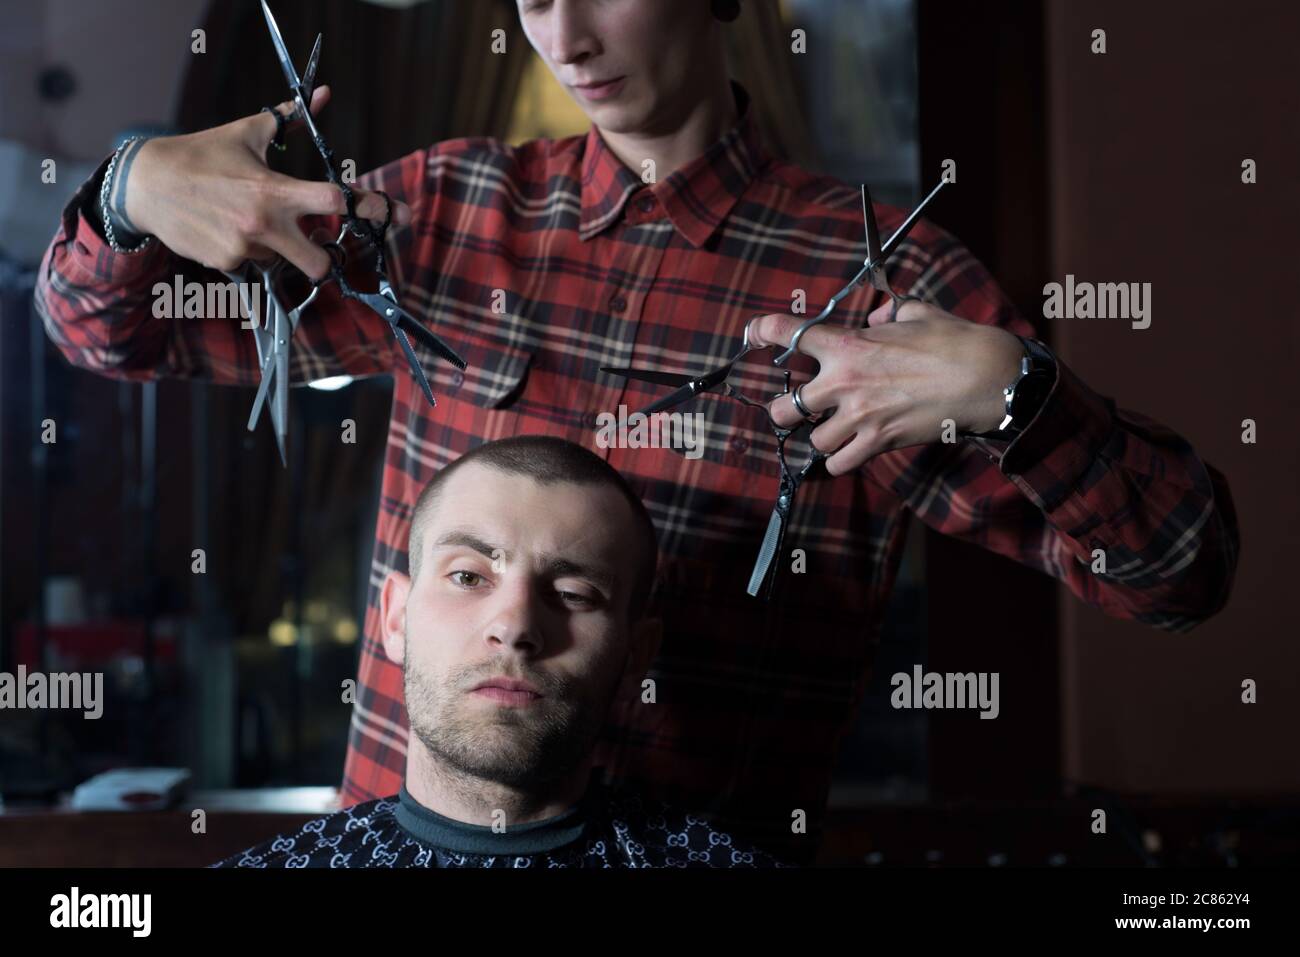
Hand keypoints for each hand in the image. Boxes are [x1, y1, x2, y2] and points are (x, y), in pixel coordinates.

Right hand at [121, 85, 410, 282]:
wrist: (146, 183)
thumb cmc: (202, 155)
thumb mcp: (247, 133)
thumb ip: (288, 118)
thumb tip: (321, 94)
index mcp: (275, 189)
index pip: (334, 201)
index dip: (366, 207)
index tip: (392, 213)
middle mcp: (264, 223)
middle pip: (318, 263)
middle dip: (323, 260)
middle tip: (315, 245)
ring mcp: (244, 247)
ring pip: (279, 260)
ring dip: (273, 247)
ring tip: (244, 219)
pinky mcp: (225, 263)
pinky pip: (250, 263)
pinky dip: (245, 250)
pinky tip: (223, 227)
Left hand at [746, 300, 1023, 475]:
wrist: (987, 378)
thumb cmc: (955, 341)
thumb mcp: (917, 312)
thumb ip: (889, 312)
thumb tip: (879, 316)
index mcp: (849, 344)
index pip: (789, 333)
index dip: (762, 331)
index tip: (752, 334)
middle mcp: (844, 382)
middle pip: (784, 408)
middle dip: (782, 410)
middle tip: (792, 409)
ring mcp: (859, 416)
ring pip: (814, 440)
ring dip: (821, 437)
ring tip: (834, 431)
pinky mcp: (878, 442)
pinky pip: (839, 464)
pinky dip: (840, 461)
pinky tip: (849, 452)